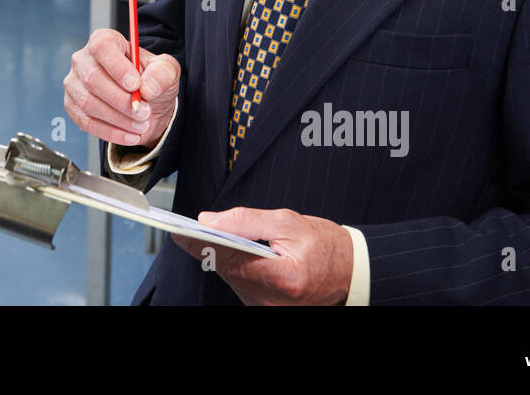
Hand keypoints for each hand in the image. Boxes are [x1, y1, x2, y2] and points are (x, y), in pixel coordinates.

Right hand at [63, 28, 178, 148]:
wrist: (144, 102)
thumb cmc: (150, 79)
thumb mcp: (166, 71)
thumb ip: (162, 74)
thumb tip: (148, 88)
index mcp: (104, 41)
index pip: (102, 47)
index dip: (117, 67)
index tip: (136, 85)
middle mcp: (83, 60)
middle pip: (93, 78)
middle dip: (121, 100)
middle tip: (144, 111)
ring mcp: (74, 84)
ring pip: (88, 103)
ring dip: (118, 119)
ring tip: (141, 124)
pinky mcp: (72, 106)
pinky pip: (86, 122)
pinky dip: (111, 132)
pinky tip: (130, 135)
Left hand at [170, 207, 354, 304]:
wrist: (351, 271)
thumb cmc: (325, 244)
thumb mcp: (287, 221)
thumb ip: (246, 220)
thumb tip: (209, 220)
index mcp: (283, 277)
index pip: (230, 258)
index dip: (200, 244)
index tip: (177, 232)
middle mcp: (273, 300)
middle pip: (226, 269)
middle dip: (211, 246)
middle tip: (196, 227)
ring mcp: (269, 309)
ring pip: (231, 278)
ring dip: (225, 257)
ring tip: (224, 236)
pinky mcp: (266, 309)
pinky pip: (241, 285)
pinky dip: (237, 267)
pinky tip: (241, 253)